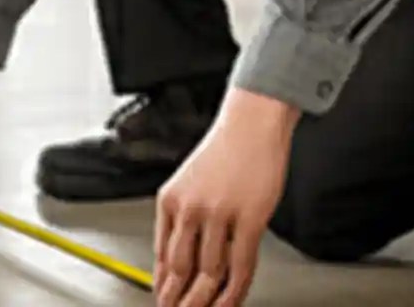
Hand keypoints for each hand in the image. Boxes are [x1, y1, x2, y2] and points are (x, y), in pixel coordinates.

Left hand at [154, 88, 300, 305]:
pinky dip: (235, 291)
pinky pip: (241, 266)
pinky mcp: (250, 218)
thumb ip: (182, 220)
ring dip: (206, 300)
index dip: (163, 284)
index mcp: (169, 200)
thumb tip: (176, 260)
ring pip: (210, 272)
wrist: (252, 124)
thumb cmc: (225, 151)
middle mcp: (190, 208)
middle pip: (181, 268)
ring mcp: (219, 214)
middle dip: (179, 299)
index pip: (162, 254)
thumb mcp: (189, 183)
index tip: (164, 301)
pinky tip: (230, 302)